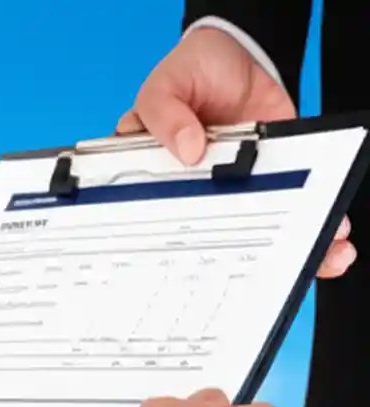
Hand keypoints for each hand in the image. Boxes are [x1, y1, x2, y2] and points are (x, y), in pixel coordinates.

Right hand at [119, 28, 353, 277]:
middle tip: (267, 268)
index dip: (177, 247)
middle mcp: (194, 190)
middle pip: (215, 238)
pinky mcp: (269, 177)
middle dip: (244, 258)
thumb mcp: (164, 85)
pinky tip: (334, 237)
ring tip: (320, 256)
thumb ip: (165, 115)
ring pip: (258, 232)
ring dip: (290, 250)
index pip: (158, 220)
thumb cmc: (188, 72)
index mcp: (154, 176)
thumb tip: (188, 151)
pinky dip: (313, 223)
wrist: (236, 55)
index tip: (200, 259)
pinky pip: (290, 205)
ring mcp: (235, 186)